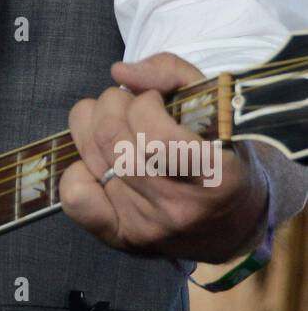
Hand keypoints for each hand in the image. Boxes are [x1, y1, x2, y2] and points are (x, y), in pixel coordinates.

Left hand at [60, 52, 268, 263]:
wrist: (233, 224)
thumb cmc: (222, 153)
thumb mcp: (217, 105)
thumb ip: (173, 74)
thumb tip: (119, 72)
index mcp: (216, 176)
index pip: (156, 138)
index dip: (145, 105)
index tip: (155, 100)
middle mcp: (180, 208)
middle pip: (114, 141)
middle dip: (112, 104)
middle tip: (128, 103)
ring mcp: (148, 227)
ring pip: (93, 159)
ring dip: (92, 126)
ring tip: (114, 123)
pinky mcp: (123, 238)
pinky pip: (76, 198)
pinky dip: (76, 170)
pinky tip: (100, 163)